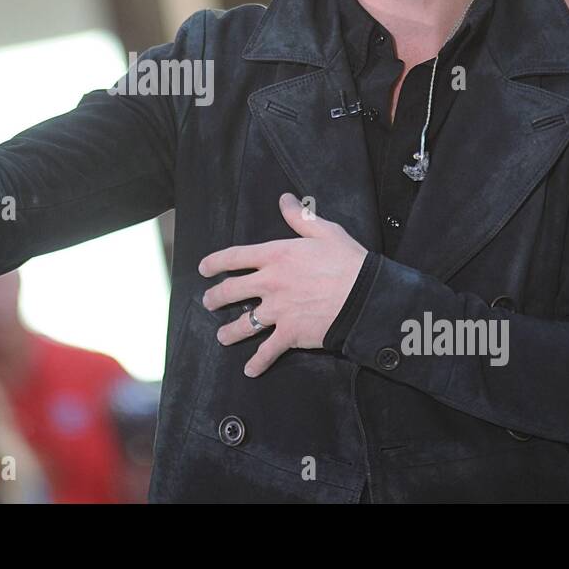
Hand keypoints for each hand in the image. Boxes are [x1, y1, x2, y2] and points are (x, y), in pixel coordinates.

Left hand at [199, 193, 368, 376]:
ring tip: (222, 336)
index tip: (203, 269)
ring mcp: (278, 310)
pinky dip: (258, 363)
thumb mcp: (325, 231)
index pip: (235, 257)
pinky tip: (249, 370)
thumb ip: (299, 217)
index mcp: (275, 256)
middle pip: (231, 292)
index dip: (215, 262)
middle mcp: (270, 283)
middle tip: (209, 302)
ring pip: (243, 324)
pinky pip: (267, 351)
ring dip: (229, 332)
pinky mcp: (289, 334)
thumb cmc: (348, 261)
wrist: (365, 296)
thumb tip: (284, 198)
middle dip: (215, 298)